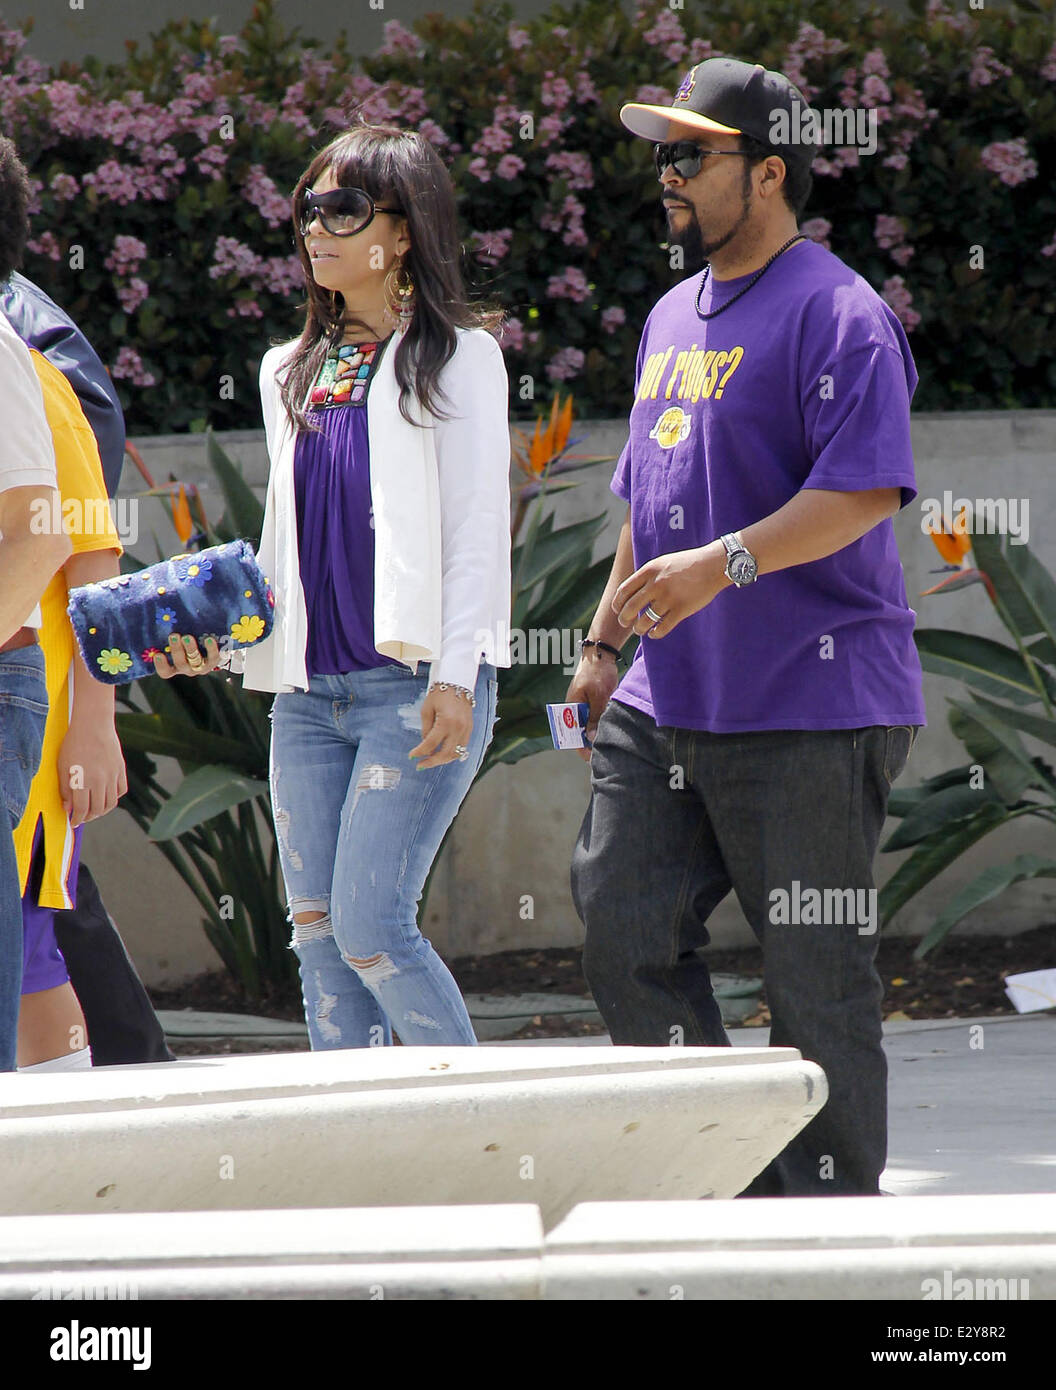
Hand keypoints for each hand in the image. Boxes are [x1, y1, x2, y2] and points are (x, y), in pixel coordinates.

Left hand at [58, 720, 126, 824]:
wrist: (93, 725)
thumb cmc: (74, 744)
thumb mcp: (63, 766)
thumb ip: (65, 789)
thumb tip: (68, 807)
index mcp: (83, 780)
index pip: (81, 809)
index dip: (77, 819)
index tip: (74, 822)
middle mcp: (99, 780)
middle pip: (97, 809)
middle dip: (89, 817)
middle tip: (83, 817)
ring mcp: (112, 775)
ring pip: (111, 803)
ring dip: (102, 811)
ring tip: (95, 810)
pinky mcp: (121, 769)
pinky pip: (121, 790)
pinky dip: (114, 797)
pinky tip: (106, 796)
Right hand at [153, 633, 224, 678]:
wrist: (215, 643)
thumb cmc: (188, 637)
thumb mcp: (177, 635)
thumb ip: (167, 628)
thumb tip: (152, 608)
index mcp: (175, 666)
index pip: (165, 671)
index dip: (161, 665)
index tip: (157, 654)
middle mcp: (188, 668)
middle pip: (181, 663)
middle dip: (176, 650)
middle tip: (174, 636)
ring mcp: (202, 666)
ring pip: (196, 661)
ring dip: (190, 648)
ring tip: (187, 636)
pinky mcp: (215, 661)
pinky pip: (214, 657)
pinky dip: (211, 649)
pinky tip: (208, 639)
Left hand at [409, 687, 474, 769]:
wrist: (458, 682)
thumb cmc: (440, 693)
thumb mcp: (427, 709)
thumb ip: (426, 729)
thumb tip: (425, 744)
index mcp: (446, 722)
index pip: (431, 744)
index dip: (420, 752)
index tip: (412, 756)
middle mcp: (458, 728)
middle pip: (445, 754)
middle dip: (431, 762)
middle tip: (421, 765)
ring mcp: (466, 730)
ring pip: (455, 754)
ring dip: (443, 760)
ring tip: (431, 761)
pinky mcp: (470, 729)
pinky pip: (462, 747)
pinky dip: (452, 753)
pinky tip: (443, 754)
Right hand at [565, 649, 621, 761]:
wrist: (601, 653)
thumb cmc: (597, 672)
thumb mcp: (598, 696)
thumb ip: (595, 717)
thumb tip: (592, 738)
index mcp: (572, 707)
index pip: (572, 733)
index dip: (581, 747)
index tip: (592, 758)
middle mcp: (576, 708)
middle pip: (580, 733)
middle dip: (590, 745)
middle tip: (604, 756)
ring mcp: (584, 705)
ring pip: (589, 727)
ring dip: (597, 735)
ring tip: (610, 746)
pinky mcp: (593, 702)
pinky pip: (595, 718)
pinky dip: (601, 725)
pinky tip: (611, 731)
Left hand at [612, 541, 729, 637]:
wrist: (713, 565)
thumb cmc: (687, 564)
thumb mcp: (663, 562)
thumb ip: (647, 575)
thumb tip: (632, 592)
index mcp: (649, 571)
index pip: (624, 591)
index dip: (617, 603)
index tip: (617, 609)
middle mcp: (656, 585)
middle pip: (630, 608)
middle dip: (624, 619)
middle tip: (625, 623)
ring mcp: (669, 598)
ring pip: (645, 622)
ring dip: (639, 629)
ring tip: (640, 630)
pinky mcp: (682, 610)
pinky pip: (662, 628)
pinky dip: (654, 634)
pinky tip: (654, 633)